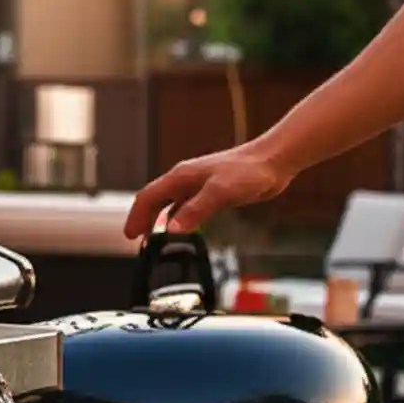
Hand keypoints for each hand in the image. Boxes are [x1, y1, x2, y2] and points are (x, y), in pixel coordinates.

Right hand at [123, 142, 294, 238]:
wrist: (273, 161)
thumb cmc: (248, 172)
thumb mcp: (220, 193)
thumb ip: (195, 211)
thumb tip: (171, 230)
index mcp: (181, 177)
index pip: (149, 197)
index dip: (137, 216)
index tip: (130, 235)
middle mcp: (185, 179)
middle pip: (155, 200)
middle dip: (143, 219)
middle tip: (138, 241)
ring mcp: (198, 185)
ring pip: (169, 203)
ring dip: (159, 220)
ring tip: (155, 239)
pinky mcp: (211, 191)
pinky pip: (185, 206)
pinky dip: (177, 219)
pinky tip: (182, 229)